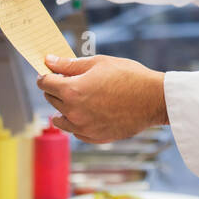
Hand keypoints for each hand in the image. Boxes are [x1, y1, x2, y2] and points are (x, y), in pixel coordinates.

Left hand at [36, 54, 167, 143]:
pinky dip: (77, 121)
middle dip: (55, 89)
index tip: (49, 73)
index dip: (45, 75)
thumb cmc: (129, 76)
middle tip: (69, 81)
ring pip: (60, 119)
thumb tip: (49, 61)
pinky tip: (90, 111)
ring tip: (79, 98)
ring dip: (63, 108)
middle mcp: (74, 112)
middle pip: (50, 100)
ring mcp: (84, 127)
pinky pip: (76, 131)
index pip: (44, 83)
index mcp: (72, 90)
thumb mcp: (98, 63)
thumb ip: (70, 64)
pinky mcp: (94, 137)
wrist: (154, 99)